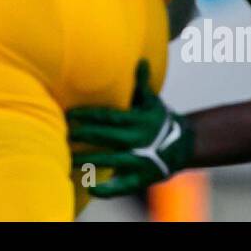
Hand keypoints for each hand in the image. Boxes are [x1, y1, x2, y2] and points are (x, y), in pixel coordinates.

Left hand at [68, 60, 193, 197]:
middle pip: (108, 137)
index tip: (70, 114)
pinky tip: (91, 188)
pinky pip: (125, 185)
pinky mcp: (144, 178)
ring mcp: (142, 160)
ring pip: (112, 160)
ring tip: (69, 159)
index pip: (110, 117)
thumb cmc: (160, 119)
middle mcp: (140, 140)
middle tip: (65, 133)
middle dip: (86, 135)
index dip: (89, 116)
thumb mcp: (152, 102)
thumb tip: (141, 62)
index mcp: (139, 120)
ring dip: (90, 160)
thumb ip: (142, 85)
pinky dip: (109, 189)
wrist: (184, 145)